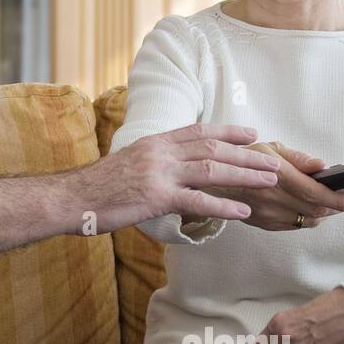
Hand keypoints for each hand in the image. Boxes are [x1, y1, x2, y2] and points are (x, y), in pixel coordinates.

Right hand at [81, 124, 279, 232]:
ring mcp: (159, 173)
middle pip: (213, 147)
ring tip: (269, 182)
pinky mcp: (156, 197)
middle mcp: (160, 152)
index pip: (198, 130)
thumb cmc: (95, 187)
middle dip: (247, 154)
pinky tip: (242, 212)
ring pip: (212, 169)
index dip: (228, 131)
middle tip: (273, 160)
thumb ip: (152, 163)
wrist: (70, 198)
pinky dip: (223, 206)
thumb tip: (170, 172)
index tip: (251, 134)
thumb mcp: (127, 164)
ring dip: (245, 175)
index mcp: (154, 142)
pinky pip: (198, 201)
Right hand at [190, 141, 343, 231]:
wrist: (212, 181)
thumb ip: (298, 158)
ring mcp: (266, 214)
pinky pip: (294, 225)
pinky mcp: (263, 224)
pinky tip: (309, 209)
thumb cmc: (242, 160)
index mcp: (276, 176)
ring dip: (323, 214)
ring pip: (307, 221)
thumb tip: (322, 165)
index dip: (340, 200)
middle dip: (336, 207)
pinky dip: (307, 218)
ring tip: (330, 203)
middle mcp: (271, 198)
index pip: (316, 193)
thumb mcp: (268, 148)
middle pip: (316, 210)